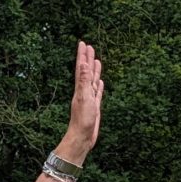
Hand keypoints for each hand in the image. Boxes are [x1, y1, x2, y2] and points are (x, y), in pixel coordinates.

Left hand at [57, 38, 103, 162]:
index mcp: (80, 89)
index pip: (81, 68)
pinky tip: (99, 81)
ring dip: (93, 70)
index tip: (83, 43)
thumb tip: (83, 65)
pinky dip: (98, 85)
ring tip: (96, 59)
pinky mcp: (94, 107)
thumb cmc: (82, 120)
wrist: (82, 138)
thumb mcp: (84, 99)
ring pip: (92, 80)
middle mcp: (84, 92)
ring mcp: (89, 99)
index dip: (82, 56)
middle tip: (89, 46)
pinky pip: (97, 92)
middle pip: (86, 71)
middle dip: (87, 59)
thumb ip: (84, 82)